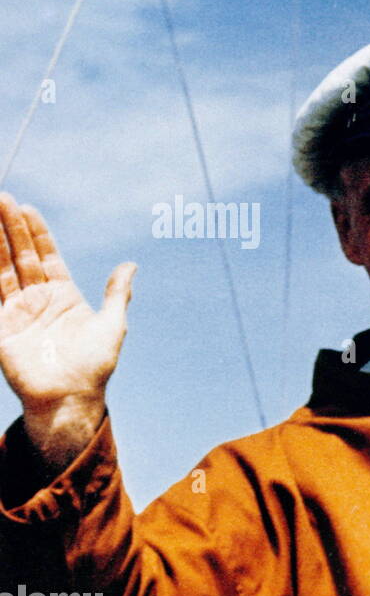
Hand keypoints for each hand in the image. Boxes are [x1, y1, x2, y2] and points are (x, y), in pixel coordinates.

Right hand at [0, 195, 134, 468]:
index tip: (28, 208)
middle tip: (2, 198)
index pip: (47, 257)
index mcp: (64, 297)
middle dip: (11, 227)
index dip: (37, 233)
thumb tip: (131, 265)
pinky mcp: (1, 325)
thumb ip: (118, 293)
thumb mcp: (113, 325)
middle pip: (21, 255)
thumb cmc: (95, 366)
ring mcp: (17, 311)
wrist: (70, 397)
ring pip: (1, 268)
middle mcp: (38, 300)